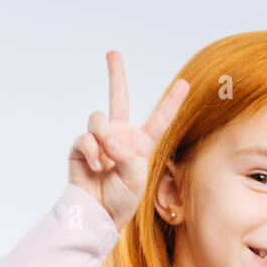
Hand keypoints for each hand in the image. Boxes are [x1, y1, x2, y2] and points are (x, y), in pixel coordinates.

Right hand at [68, 50, 189, 233]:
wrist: (97, 213)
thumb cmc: (121, 200)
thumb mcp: (136, 178)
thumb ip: (126, 154)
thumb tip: (107, 139)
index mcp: (141, 143)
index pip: (159, 119)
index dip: (172, 102)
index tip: (185, 84)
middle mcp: (120, 136)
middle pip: (119, 98)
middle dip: (116, 75)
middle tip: (113, 53)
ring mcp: (99, 139)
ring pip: (98, 118)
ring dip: (103, 138)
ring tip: (107, 162)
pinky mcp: (81, 147)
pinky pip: (86, 138)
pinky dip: (92, 152)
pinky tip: (97, 167)